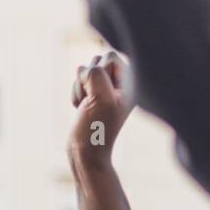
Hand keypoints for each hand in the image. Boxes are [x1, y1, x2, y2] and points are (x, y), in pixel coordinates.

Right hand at [68, 52, 133, 171]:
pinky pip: (79, 81)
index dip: (100, 72)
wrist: (86, 154)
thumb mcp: (101, 97)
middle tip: (93, 101)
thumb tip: (82, 69)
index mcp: (132, 82)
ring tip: (86, 106)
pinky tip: (81, 109)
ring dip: (80, 87)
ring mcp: (107, 90)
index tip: (102, 95)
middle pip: (97, 60)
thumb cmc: (97, 129)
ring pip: (86, 70)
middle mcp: (122, 84)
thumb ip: (95, 74)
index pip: (110, 56)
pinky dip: (76, 94)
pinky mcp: (94, 96)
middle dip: (88, 79)